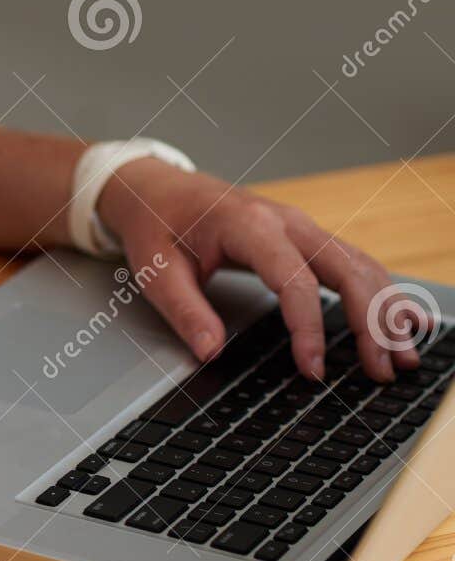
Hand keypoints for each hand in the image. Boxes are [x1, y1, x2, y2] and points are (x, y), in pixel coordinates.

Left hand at [95, 157, 418, 381]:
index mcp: (249, 226)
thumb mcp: (156, 271)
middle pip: (347, 270)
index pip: (294, 281)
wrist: (160, 190)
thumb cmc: (158, 225)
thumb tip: (209, 353)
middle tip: (382, 369)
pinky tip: (401, 320)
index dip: (308, 328)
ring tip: (404, 355)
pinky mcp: (306, 238)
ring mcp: (302, 227)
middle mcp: (288, 222)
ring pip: (361, 266)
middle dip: (371, 322)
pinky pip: (354, 264)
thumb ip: (184, 311)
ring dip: (386, 310)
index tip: (312, 369)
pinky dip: (381, 292)